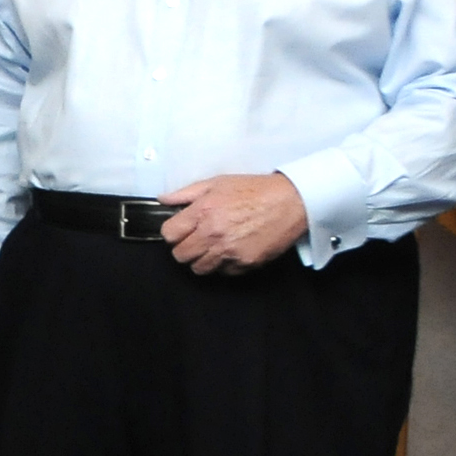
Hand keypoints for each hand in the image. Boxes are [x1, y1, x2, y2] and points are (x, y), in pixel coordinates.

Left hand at [159, 173, 308, 273]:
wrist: (292, 201)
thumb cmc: (256, 190)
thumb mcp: (217, 183)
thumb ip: (186, 194)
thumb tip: (163, 200)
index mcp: (203, 213)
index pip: (169, 235)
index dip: (173, 232)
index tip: (181, 230)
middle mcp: (213, 234)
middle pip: (180, 255)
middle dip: (185, 248)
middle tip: (196, 239)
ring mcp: (230, 251)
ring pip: (199, 268)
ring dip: (202, 259)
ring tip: (214, 246)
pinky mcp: (246, 262)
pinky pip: (224, 272)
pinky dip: (225, 264)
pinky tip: (232, 250)